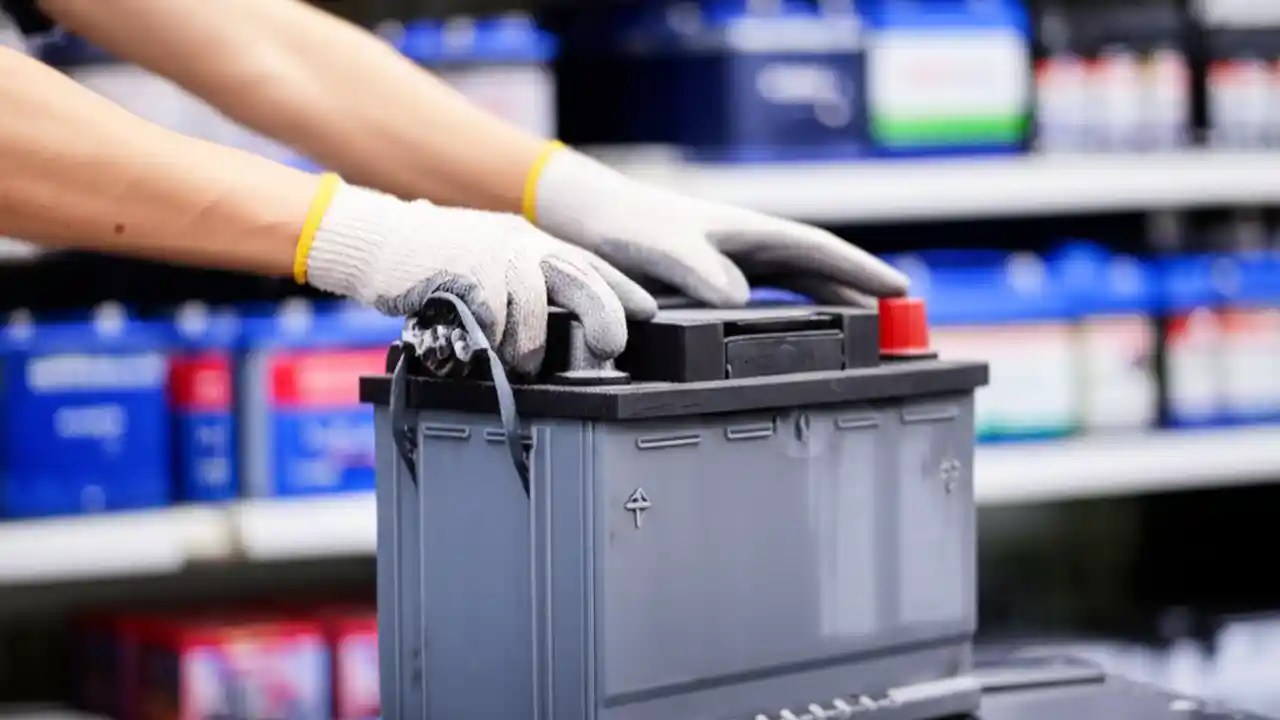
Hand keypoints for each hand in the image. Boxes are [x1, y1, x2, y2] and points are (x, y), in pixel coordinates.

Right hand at [304, 179, 656, 373]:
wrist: (378, 241)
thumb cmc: (433, 262)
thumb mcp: (489, 262)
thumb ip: (523, 287)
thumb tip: (554, 332)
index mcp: (530, 240)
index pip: (591, 262)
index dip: (622, 288)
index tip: (649, 312)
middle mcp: (519, 243)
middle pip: (580, 279)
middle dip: (603, 317)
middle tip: (608, 348)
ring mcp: (492, 255)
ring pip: (534, 308)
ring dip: (529, 345)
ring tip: (520, 363)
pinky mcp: (463, 272)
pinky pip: (492, 316)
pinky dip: (488, 339)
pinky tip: (476, 345)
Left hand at [529, 146, 908, 306]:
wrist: (593, 219)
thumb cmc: (628, 226)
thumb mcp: (663, 248)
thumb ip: (699, 270)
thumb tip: (738, 301)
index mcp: (750, 232)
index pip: (819, 251)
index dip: (861, 270)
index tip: (900, 290)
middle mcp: (751, 245)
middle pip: (820, 269)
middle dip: (861, 292)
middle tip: (901, 323)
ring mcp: (738, 261)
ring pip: (800, 284)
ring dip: (835, 303)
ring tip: (868, 333)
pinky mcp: (718, 277)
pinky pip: (773, 295)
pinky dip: (798, 310)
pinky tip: (804, 332)